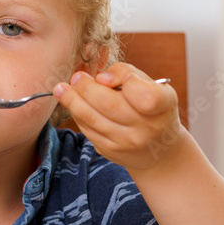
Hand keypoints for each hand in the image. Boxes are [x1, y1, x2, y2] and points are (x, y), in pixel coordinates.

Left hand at [53, 63, 184, 169]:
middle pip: (108, 105)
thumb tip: (100, 78)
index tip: (109, 76)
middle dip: (86, 88)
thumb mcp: (151, 85)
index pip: (144, 94)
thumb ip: (126, 73)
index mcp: (162, 106)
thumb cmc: (152, 108)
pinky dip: (77, 114)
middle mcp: (147, 127)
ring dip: (72, 101)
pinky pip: (88, 130)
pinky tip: (72, 104)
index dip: (125, 80)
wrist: (159, 150)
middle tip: (76, 77)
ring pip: (92, 119)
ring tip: (61, 89)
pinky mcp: (111, 151)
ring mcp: (128, 142)